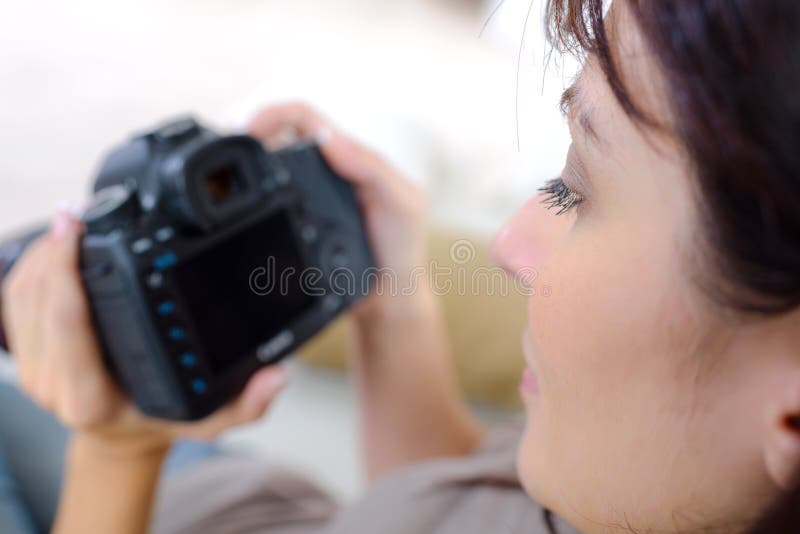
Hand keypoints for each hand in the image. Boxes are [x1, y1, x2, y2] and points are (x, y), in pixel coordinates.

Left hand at [0, 213, 288, 457]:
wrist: (122, 436)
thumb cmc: (159, 422)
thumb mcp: (209, 422)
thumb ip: (246, 405)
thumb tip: (277, 377)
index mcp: (91, 399)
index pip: (70, 327)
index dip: (67, 273)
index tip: (78, 230)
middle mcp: (53, 387)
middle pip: (38, 304)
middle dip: (53, 252)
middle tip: (79, 214)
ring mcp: (34, 372)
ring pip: (20, 300)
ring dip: (40, 255)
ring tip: (70, 221)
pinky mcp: (27, 355)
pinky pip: (15, 304)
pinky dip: (30, 267)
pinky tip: (54, 244)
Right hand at [248, 103, 428, 315]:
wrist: (389, 300)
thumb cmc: (402, 249)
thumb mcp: (401, 205)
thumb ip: (373, 170)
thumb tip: (328, 139)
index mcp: (350, 158)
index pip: (305, 119)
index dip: (275, 114)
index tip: (250, 130)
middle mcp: (325, 172)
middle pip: (276, 137)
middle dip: (248, 135)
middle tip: (229, 153)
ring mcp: (307, 198)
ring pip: (266, 167)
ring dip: (243, 164)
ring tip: (223, 176)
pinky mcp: (294, 225)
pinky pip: (265, 203)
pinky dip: (247, 198)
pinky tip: (237, 208)